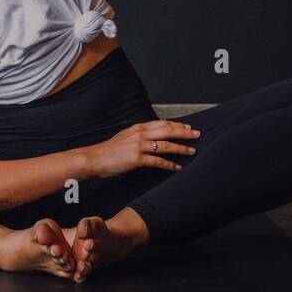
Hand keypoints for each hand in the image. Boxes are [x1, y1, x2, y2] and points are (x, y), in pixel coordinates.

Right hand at [84, 119, 199, 179]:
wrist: (94, 158)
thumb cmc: (108, 150)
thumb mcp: (125, 137)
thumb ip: (138, 135)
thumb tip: (151, 137)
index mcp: (138, 128)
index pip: (162, 123)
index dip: (177, 125)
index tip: (188, 127)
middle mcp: (140, 134)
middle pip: (168, 131)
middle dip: (184, 133)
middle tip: (197, 135)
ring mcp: (139, 146)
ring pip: (166, 145)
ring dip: (181, 148)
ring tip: (192, 151)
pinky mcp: (137, 159)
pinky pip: (158, 161)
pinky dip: (170, 164)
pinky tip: (177, 167)